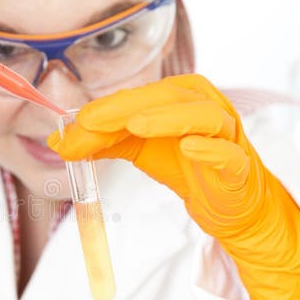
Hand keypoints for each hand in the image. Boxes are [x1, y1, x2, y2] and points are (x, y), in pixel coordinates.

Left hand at [48, 74, 299, 299]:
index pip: (141, 96)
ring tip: (135, 126)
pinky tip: (188, 148)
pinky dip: (209, 149)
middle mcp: (207, 106)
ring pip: (203, 116)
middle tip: (91, 122)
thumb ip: (102, 142)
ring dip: (168, 118)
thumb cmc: (186, 165)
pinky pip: (229, 154)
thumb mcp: (139, 149)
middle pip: (169, 97)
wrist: (229, 202)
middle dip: (126, 108)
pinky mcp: (239, 166)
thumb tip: (60, 141)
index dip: (107, 108)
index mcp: (181, 96)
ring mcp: (227, 135)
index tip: (76, 123)